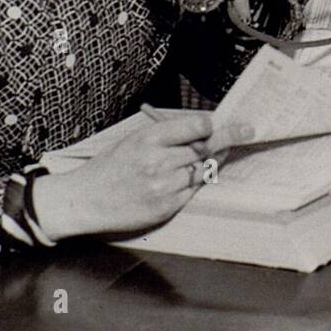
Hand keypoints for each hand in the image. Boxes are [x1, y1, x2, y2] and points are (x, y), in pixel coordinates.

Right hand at [31, 114, 214, 239]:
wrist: (84, 200)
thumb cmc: (110, 166)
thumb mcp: (133, 139)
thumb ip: (167, 135)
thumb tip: (202, 129)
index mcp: (149, 139)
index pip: (197, 126)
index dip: (211, 124)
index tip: (218, 123)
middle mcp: (159, 162)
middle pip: (207, 148)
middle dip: (228, 138)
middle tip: (246, 131)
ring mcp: (164, 186)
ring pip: (205, 169)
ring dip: (216, 160)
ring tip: (223, 151)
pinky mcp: (167, 207)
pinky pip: (194, 190)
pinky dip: (198, 181)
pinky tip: (197, 174)